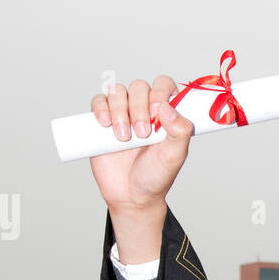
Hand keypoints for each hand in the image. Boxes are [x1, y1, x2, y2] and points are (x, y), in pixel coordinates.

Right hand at [88, 75, 193, 213]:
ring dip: (119, 111)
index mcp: (166, 112)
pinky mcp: (103, 120)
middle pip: (139, 87)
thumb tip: (168, 107)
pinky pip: (98, 101)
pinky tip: (105, 124)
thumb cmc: (156, 175)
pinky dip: (100, 108)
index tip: (157, 113)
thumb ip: (180, 131)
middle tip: (142, 134)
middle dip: (139, 107)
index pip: (163, 85)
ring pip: (118, 91)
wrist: (131, 195)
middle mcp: (144, 108)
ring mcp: (122, 113)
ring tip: (124, 138)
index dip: (160, 93)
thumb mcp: (175, 156)